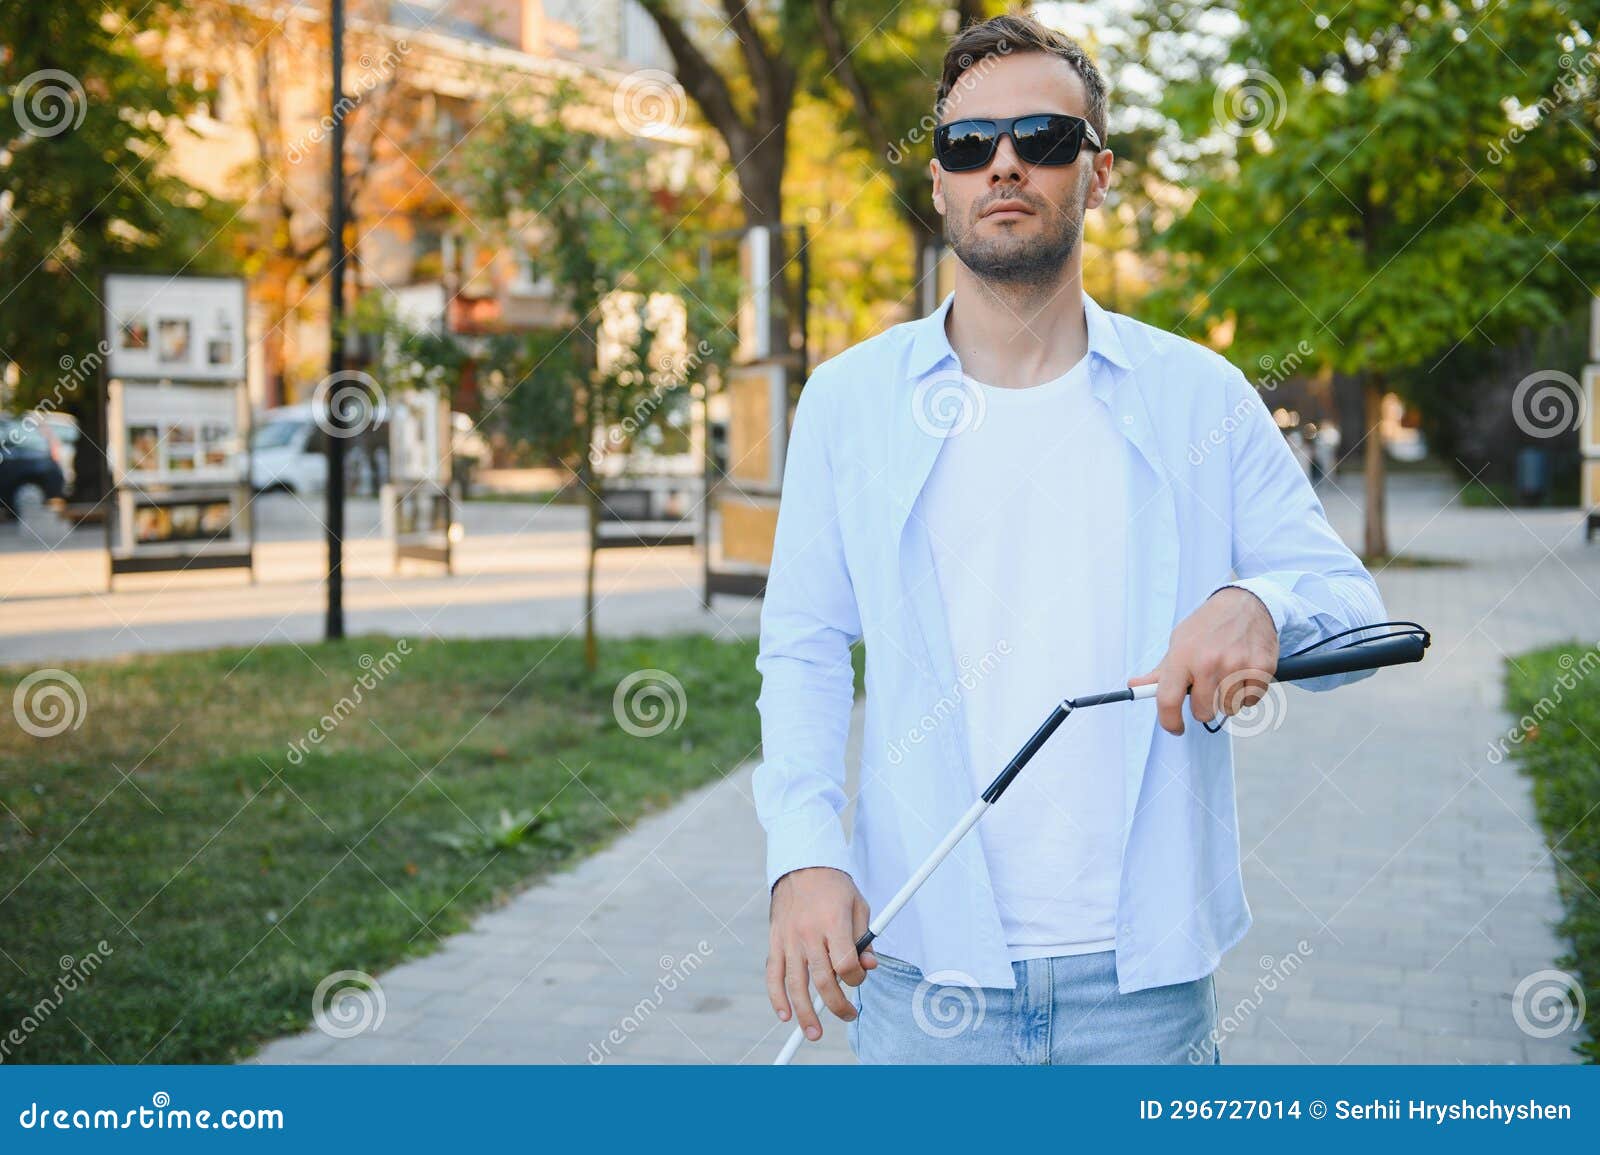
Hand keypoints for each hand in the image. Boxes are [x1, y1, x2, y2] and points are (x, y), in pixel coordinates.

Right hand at [766, 866, 876, 1039]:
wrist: (801, 865)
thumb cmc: (834, 887)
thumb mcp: (859, 905)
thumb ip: (865, 938)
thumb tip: (869, 967)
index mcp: (833, 922)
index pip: (845, 963)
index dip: (856, 978)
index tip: (859, 977)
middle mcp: (809, 933)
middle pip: (822, 980)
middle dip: (836, 1005)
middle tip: (848, 1015)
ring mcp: (789, 938)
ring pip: (795, 983)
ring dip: (804, 1012)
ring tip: (813, 1033)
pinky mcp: (775, 940)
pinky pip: (773, 974)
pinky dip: (777, 996)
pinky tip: (784, 1014)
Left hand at [1129, 586, 1278, 735]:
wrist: (1245, 604)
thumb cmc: (1207, 626)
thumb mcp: (1179, 642)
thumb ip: (1160, 671)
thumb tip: (1134, 687)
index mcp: (1182, 656)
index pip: (1168, 700)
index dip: (1169, 722)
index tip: (1176, 728)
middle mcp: (1208, 662)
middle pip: (1203, 712)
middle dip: (1203, 707)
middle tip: (1207, 689)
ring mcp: (1236, 665)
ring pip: (1228, 709)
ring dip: (1226, 701)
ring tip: (1226, 678)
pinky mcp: (1261, 668)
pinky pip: (1250, 701)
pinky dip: (1247, 695)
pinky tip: (1242, 677)